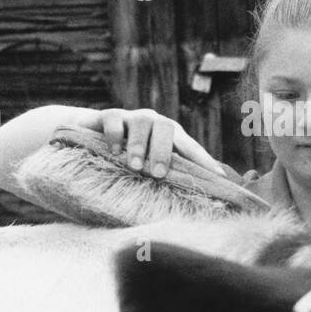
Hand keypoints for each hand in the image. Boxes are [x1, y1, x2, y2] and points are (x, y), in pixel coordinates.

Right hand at [95, 108, 224, 178]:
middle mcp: (154, 121)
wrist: (91, 132)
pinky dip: (116, 137)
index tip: (219, 176)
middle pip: (166, 128)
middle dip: (164, 152)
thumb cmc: (127, 152)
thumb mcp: (148, 162)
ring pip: (142, 124)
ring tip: (135, 166)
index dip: (204, 160)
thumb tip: (189, 196)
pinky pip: (115, 122)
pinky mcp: (110, 115)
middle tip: (158, 174)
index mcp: (169, 134)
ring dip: (139, 146)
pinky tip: (114, 152)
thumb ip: (166, 173)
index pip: (190, 146)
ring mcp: (132, 116)